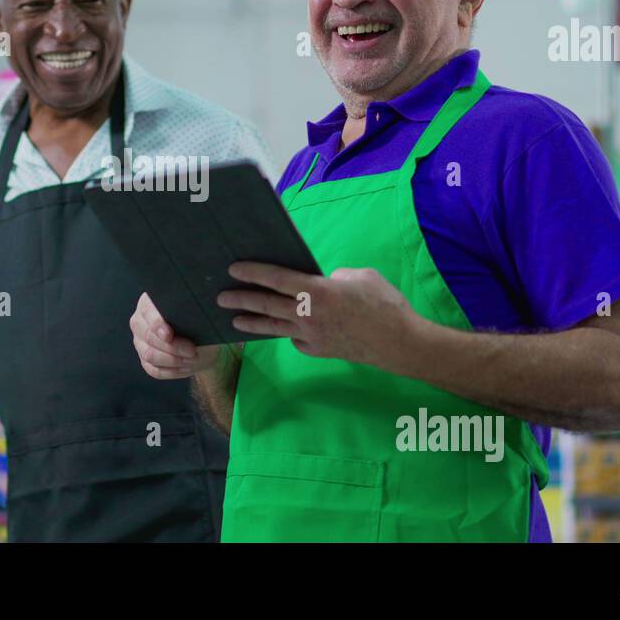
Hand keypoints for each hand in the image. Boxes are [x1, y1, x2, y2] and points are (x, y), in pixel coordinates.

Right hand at [130, 293, 220, 379]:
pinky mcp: (145, 360)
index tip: (169, 335)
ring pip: (150, 355)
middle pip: (148, 336)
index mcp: (149, 303)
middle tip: (192, 351)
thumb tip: (200, 311)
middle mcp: (140, 321)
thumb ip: (195, 312)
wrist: (203, 343)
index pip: (147, 312)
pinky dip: (172, 371)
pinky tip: (186, 368)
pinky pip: (154, 370)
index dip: (157, 324)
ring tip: (191, 360)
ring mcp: (140, 342)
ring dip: (173, 360)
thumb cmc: (199, 323)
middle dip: (172, 346)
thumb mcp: (199, 315)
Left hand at [217, 262, 419, 368]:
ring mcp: (310, 336)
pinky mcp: (318, 350)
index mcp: (317, 291)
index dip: (253, 272)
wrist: (398, 343)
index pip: (276, 279)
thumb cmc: (384, 304)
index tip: (234, 269)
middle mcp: (307, 315)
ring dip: (251, 321)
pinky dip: (288, 333)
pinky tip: (282, 329)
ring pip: (274, 327)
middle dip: (241, 298)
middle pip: (266, 305)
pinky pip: (296, 339)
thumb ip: (334, 277)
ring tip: (234, 319)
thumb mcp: (361, 276)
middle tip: (221, 295)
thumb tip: (322, 282)